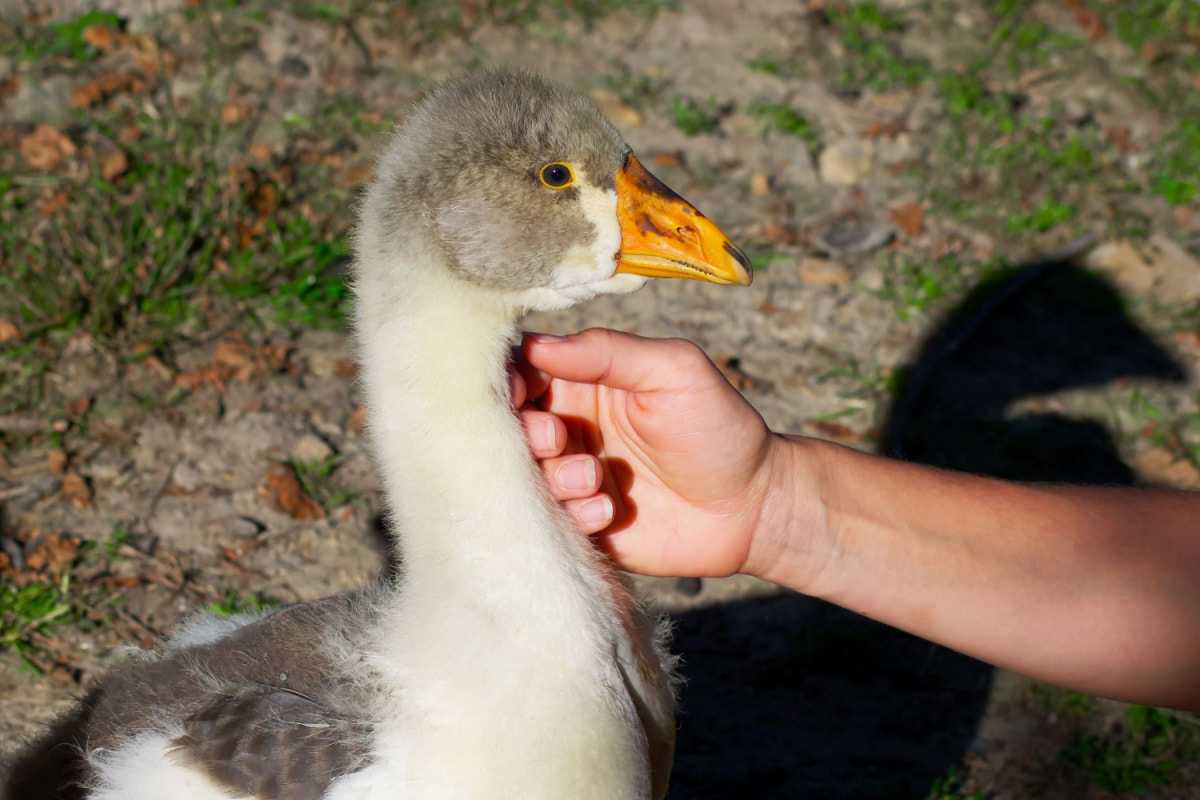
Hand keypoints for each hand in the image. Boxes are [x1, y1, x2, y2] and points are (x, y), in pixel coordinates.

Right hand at [512, 329, 779, 577]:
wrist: (754, 508)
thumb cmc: (720, 428)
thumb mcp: (674, 370)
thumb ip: (608, 352)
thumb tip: (536, 345)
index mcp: (583, 381)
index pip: (519, 370)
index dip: (506, 379)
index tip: (518, 393)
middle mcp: (569, 427)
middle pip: (509, 425)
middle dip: (525, 433)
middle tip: (558, 439)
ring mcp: (572, 477)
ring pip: (523, 476)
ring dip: (552, 478)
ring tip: (597, 480)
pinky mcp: (580, 524)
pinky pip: (548, 520)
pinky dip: (571, 515)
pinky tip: (610, 511)